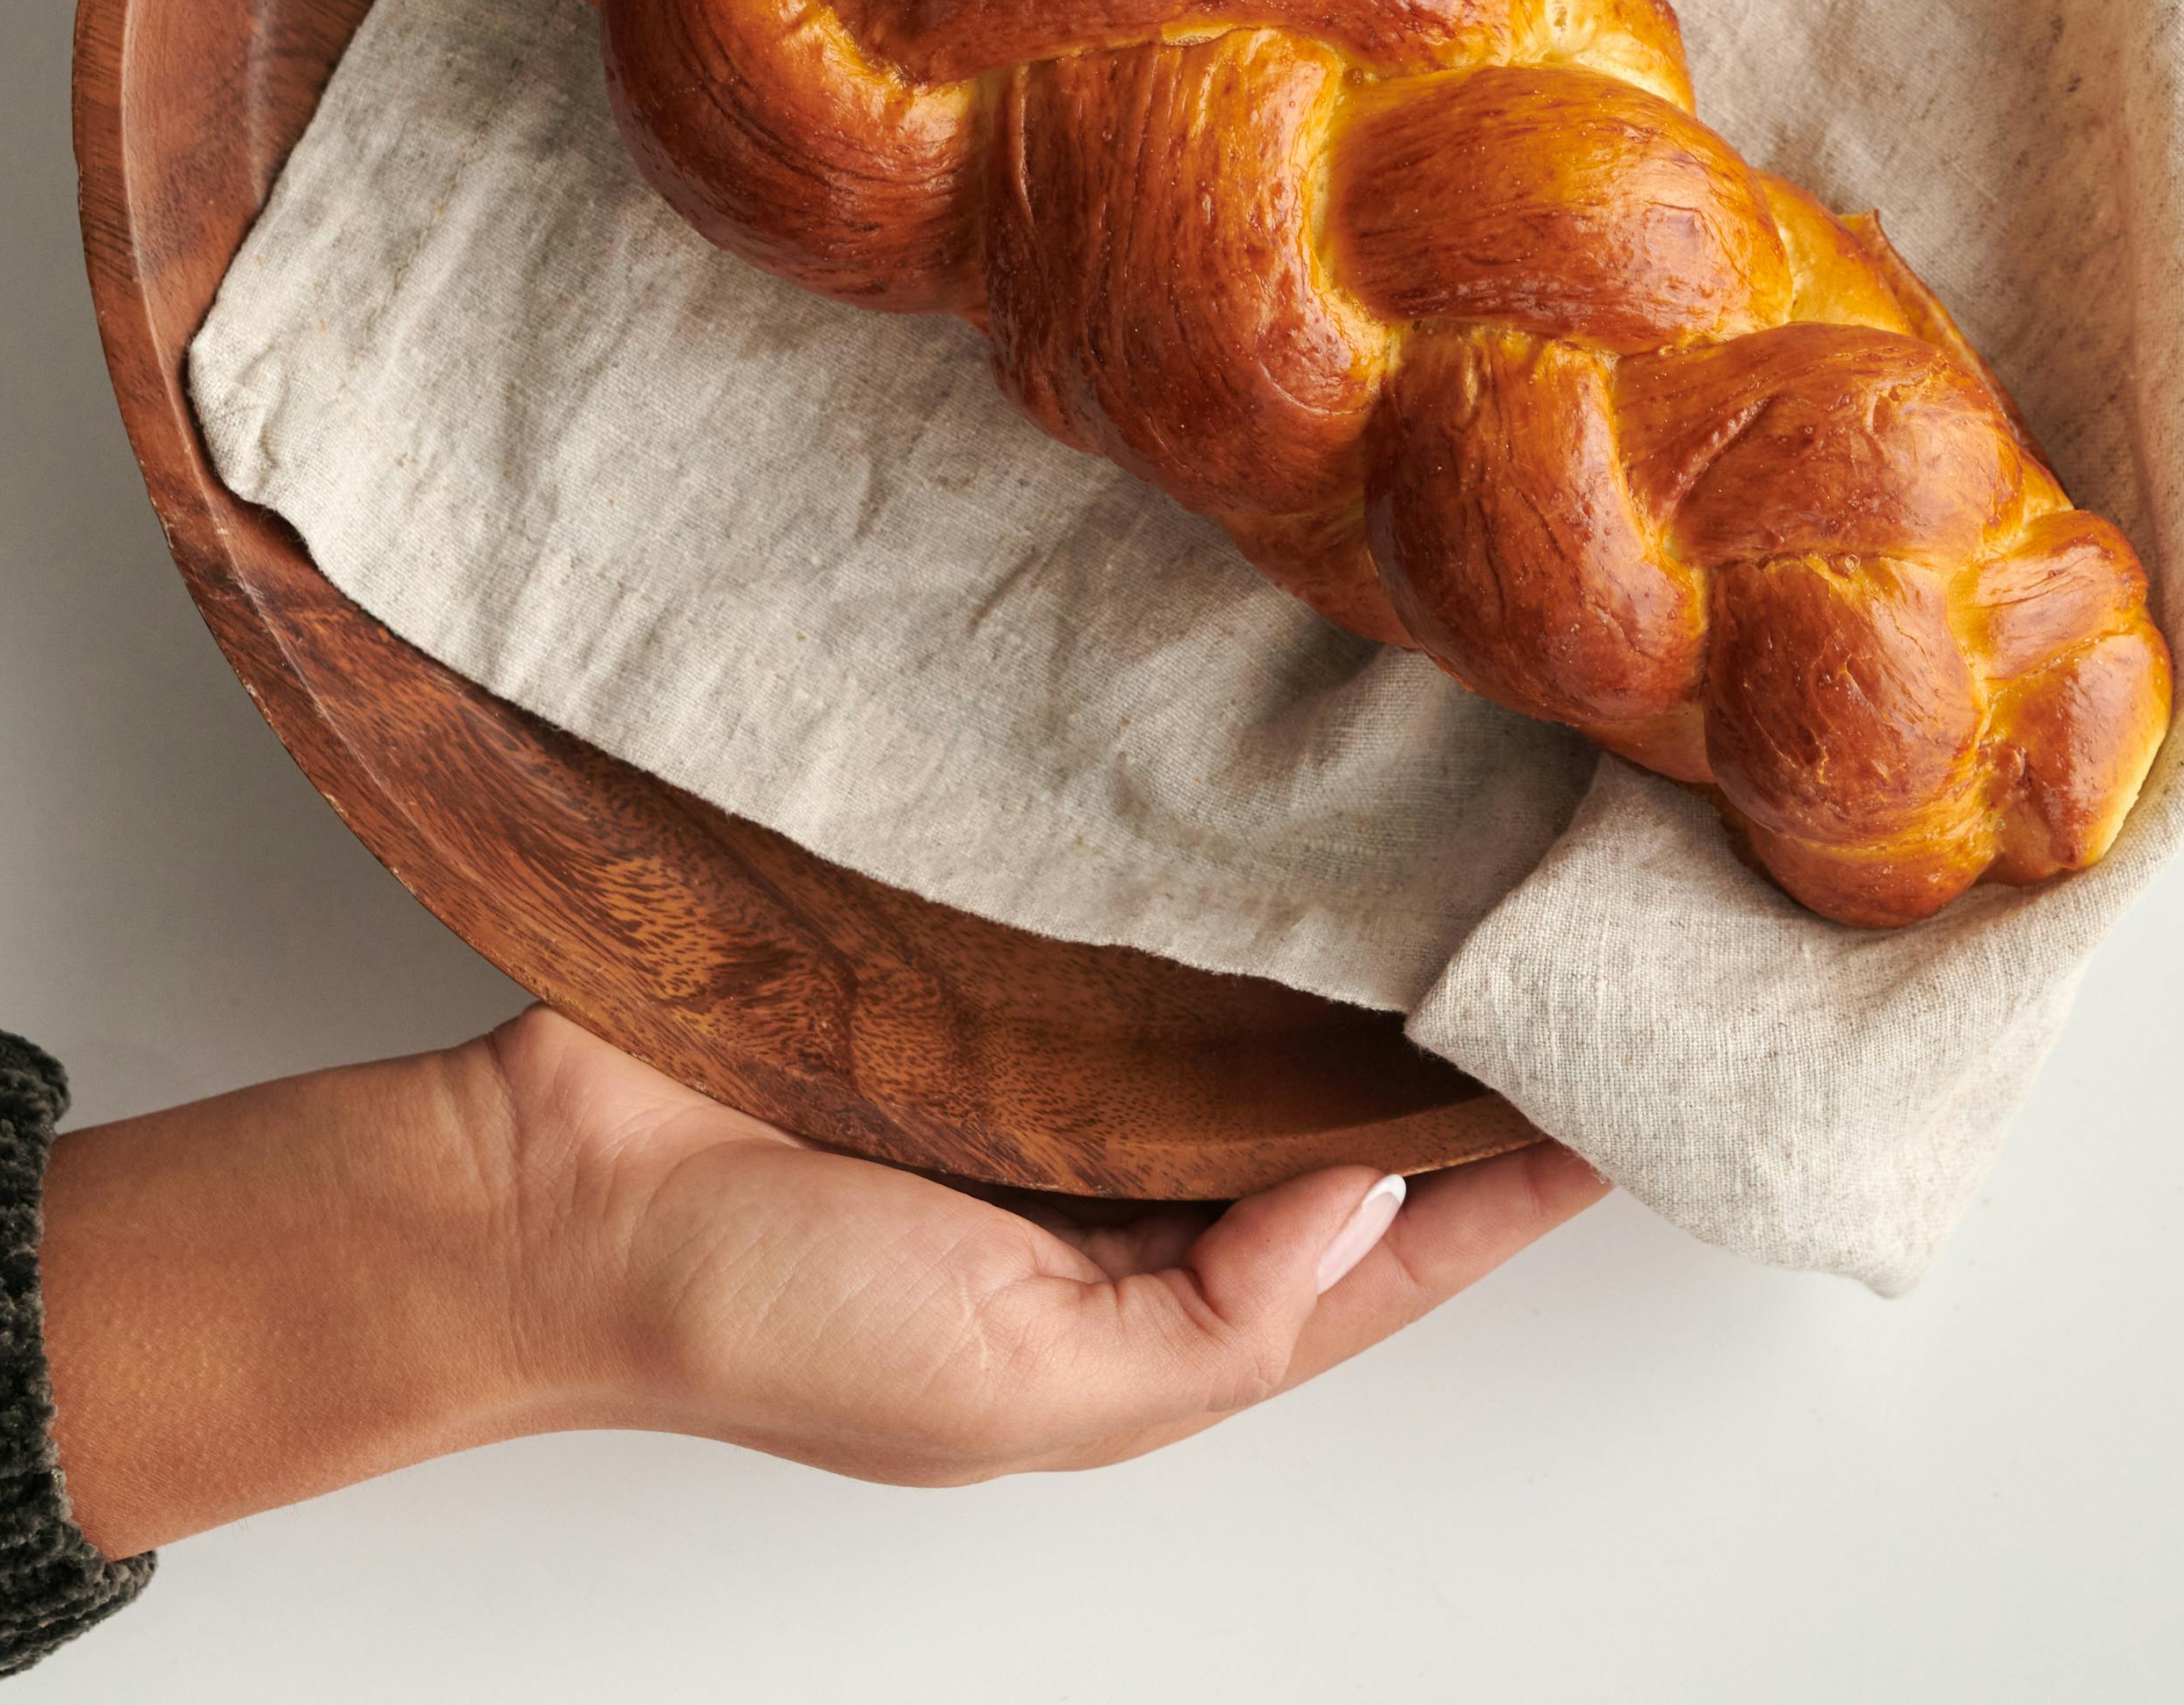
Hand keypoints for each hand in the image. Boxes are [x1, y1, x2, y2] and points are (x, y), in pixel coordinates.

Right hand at [34, 1006, 1607, 1552]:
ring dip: (1366, 939)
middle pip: (1342, 1104)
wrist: (541, 1198)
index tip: (1642, 1105)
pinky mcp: (987, 942)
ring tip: (1497, 853)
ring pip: (1261, 989)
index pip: (1386, 1246)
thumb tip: (1368, 1211)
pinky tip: (1307, 795)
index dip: (1514, 1188)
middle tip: (1599, 948)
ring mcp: (1057, 1046)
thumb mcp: (1017, 1389)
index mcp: (1150, 1300)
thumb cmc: (757, 1321)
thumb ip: (1209, 1325)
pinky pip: (1136, 894)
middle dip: (1465, 1049)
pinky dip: (1221, 859)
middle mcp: (1127, 1170)